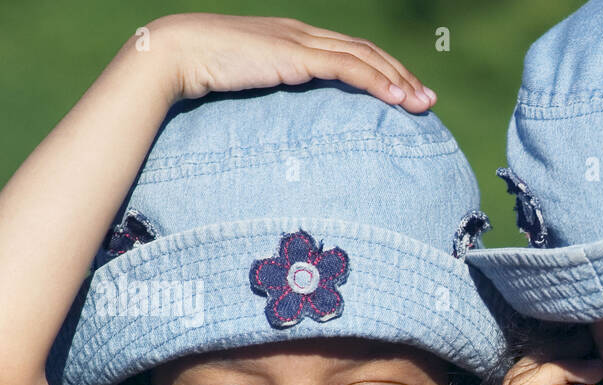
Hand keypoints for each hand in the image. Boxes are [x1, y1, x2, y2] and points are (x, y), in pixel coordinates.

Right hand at [140, 14, 434, 109]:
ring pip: (364, 58)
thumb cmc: (203, 75)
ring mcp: (300, 41)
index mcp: (295, 40)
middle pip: (367, 53)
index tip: (406, 94)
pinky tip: (396, 97)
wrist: (174, 53)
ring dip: (398, 81)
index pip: (351, 52)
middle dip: (402, 76)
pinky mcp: (296, 53)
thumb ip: (273, 97)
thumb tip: (286, 132)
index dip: (383, 71)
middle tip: (428, 101)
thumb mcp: (249, 87)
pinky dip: (376, 80)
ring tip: (422, 104)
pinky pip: (347, 66)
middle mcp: (303, 35)